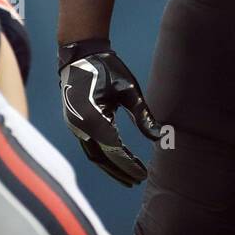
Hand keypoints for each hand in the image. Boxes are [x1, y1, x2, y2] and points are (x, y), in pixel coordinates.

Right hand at [59, 42, 161, 186]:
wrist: (80, 54)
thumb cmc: (107, 68)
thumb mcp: (129, 89)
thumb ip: (142, 115)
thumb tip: (159, 137)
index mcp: (93, 118)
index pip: (114, 149)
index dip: (129, 164)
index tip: (144, 174)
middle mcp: (80, 126)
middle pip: (102, 158)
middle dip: (120, 171)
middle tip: (139, 180)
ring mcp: (75, 126)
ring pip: (93, 155)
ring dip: (110, 168)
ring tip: (128, 178)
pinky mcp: (75, 124)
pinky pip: (89, 146)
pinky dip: (103, 157)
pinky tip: (115, 161)